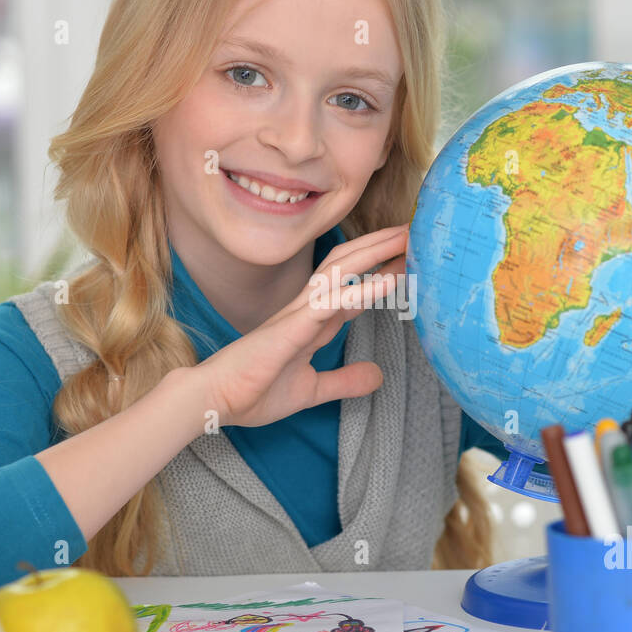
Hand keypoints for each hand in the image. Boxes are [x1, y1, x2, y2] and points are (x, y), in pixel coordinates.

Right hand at [195, 225, 407, 428]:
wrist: (214, 401)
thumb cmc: (253, 392)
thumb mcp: (312, 389)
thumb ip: (344, 381)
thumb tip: (378, 377)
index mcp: (311, 322)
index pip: (353, 288)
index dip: (382, 271)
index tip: (411, 259)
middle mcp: (306, 309)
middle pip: (349, 266)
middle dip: (382, 247)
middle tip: (416, 231)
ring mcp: (298, 314)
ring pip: (341, 272)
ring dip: (375, 253)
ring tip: (407, 238)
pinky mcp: (291, 327)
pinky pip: (330, 303)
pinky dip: (360, 290)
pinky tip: (387, 280)